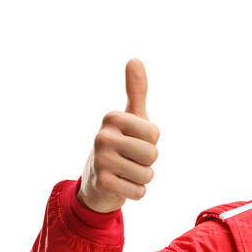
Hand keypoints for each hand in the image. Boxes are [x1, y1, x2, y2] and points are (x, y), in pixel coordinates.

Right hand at [77, 58, 160, 212]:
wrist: (97, 181)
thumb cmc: (121, 144)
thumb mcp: (130, 117)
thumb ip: (136, 91)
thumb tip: (134, 59)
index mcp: (112, 117)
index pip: (154, 134)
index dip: (150, 142)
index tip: (134, 141)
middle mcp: (102, 136)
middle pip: (152, 154)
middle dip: (147, 162)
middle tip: (129, 159)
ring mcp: (100, 159)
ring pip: (147, 174)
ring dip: (142, 178)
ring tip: (126, 172)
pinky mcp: (102, 183)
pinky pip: (139, 191)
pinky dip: (136, 192)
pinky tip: (122, 185)